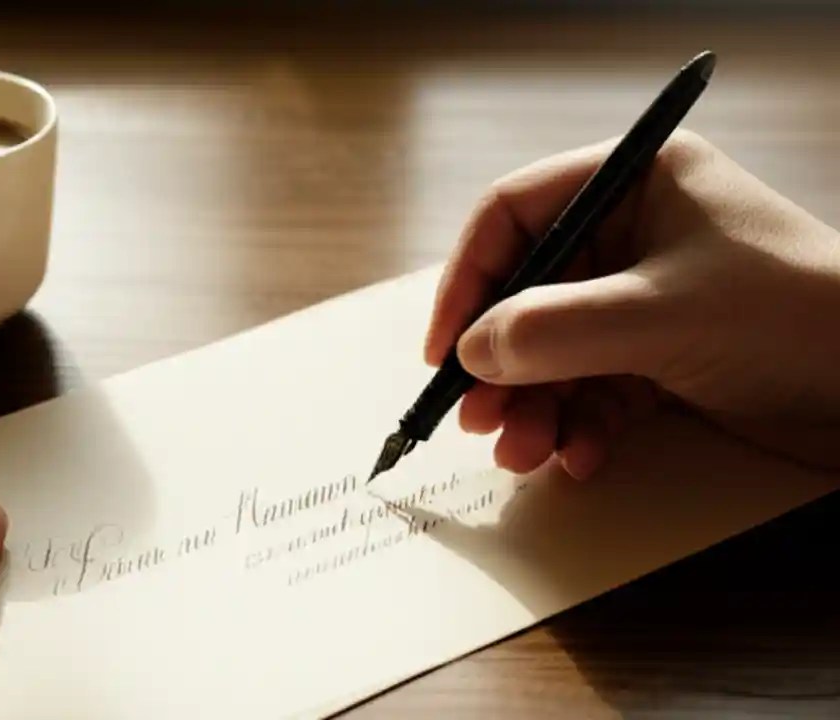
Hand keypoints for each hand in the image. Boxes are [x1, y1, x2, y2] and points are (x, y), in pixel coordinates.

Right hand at [427, 130, 839, 478]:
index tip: (444, 348)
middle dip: (501, 363)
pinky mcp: (665, 357)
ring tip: (523, 453)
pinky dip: (579, 426)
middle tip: (478, 420)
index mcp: (635, 184)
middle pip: (527, 294)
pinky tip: (580, 458)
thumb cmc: (795, 318)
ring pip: (555, 351)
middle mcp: (635, 235)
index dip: (467, 280)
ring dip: (534, 406)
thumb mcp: (660, 316)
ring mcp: (648, 299)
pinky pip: (595, 388)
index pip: (514, 215)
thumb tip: (472, 352)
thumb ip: (554, 330)